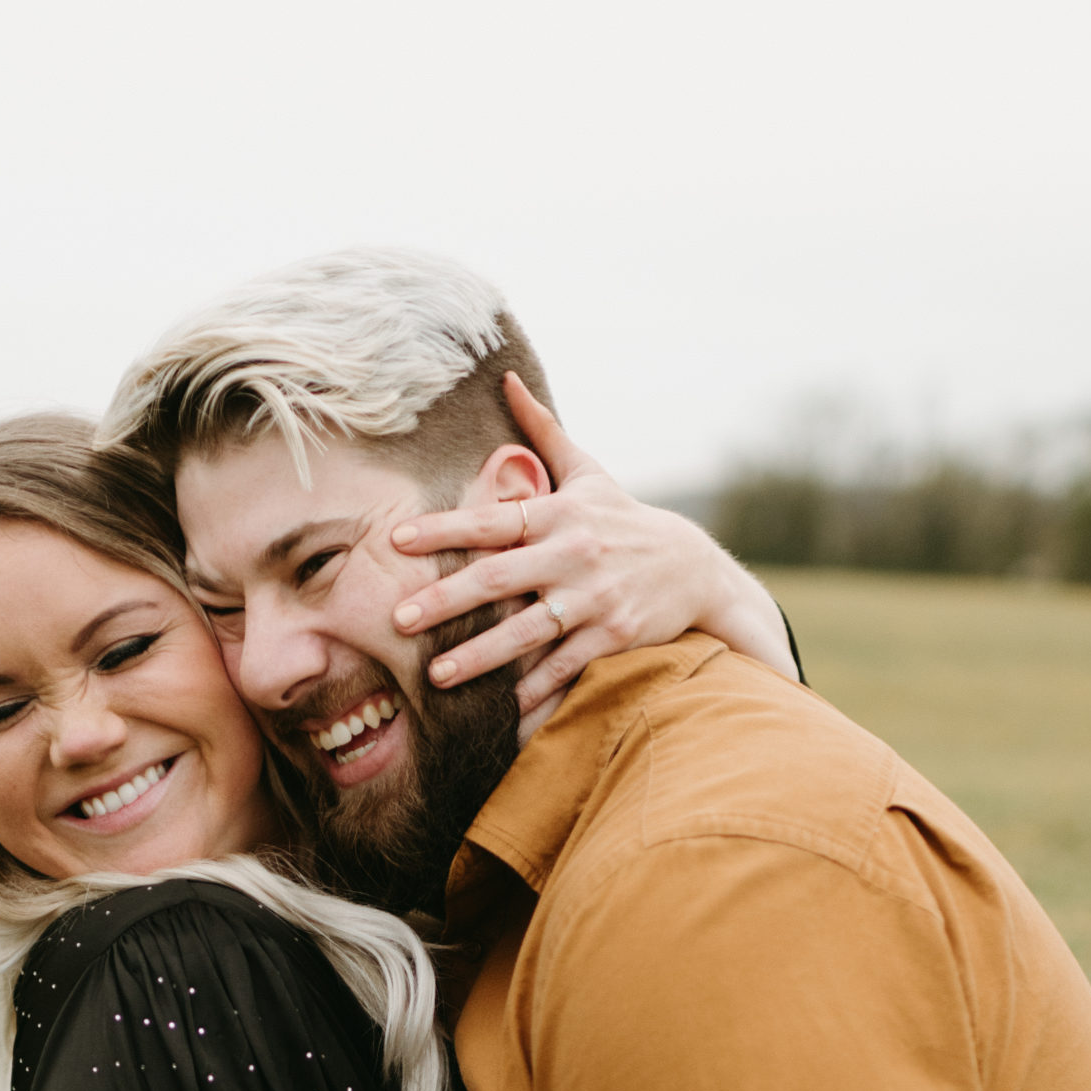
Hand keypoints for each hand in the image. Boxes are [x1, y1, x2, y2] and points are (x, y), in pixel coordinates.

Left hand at [388, 371, 799, 732]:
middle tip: (399, 620)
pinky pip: (565, 667)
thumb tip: (507, 379)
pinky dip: (535, 690)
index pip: (491, 520)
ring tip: (438, 676)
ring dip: (481, 656)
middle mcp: (573, 555)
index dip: (443, 529)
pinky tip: (501, 711)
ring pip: (528, 631)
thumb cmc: (624, 521)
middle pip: (500, 579)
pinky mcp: (613, 636)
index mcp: (559, 514)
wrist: (693, 568)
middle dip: (447, 601)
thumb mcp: (588, 471)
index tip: (397, 541)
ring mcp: (594, 599)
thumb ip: (542, 431)